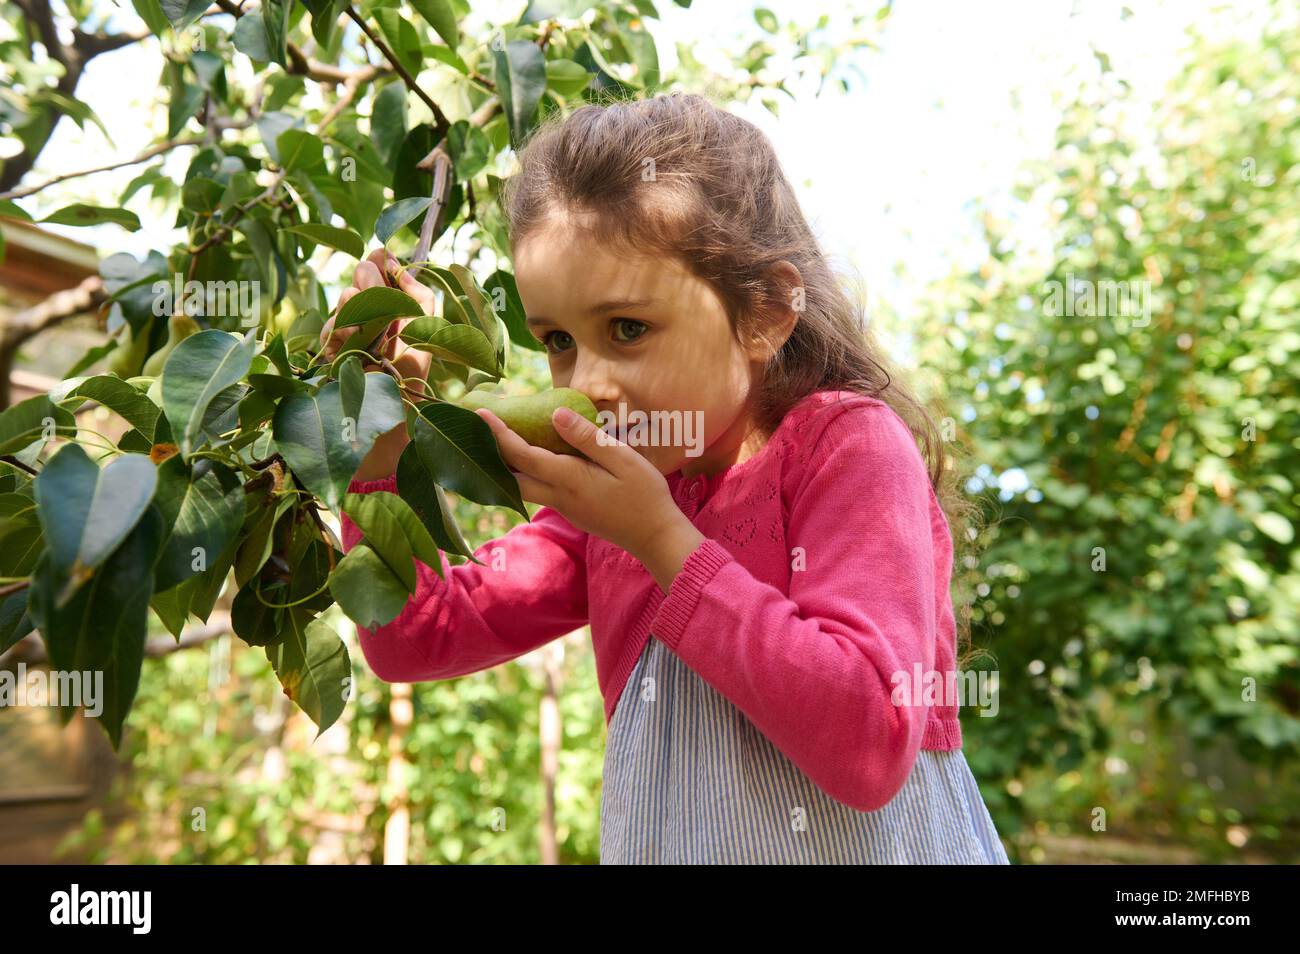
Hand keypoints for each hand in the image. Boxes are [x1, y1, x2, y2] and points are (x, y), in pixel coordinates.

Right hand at [318, 248, 434, 400]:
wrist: (394, 401)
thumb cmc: (413, 368)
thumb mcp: (427, 326)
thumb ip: (419, 292)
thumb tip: (396, 264)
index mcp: (390, 298)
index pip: (378, 262)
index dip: (381, 259)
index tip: (387, 264)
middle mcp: (367, 305)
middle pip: (362, 270)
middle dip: (377, 286)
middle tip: (388, 313)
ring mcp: (347, 322)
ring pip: (347, 294)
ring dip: (366, 314)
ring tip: (377, 339)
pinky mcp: (331, 341)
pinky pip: (334, 322)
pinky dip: (348, 333)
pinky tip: (359, 348)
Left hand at [474, 404, 686, 560]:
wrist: (655, 537)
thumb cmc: (645, 495)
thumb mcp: (623, 459)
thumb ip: (587, 438)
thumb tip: (554, 415)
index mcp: (569, 479)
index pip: (523, 455)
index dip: (499, 434)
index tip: (479, 414)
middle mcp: (558, 496)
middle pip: (511, 477)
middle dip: (492, 453)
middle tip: (479, 428)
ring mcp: (563, 507)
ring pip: (521, 488)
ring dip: (506, 465)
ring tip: (498, 440)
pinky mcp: (570, 512)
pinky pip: (537, 491)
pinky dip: (525, 473)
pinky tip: (531, 458)